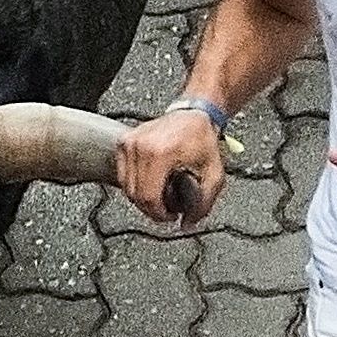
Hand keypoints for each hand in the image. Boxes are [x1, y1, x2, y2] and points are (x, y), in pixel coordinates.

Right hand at [115, 108, 226, 227]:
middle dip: (151, 209)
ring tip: (159, 196)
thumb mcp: (214, 173)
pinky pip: (122, 174)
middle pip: (135, 194)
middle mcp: (141, 146)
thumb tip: (188, 223)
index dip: (160, 214)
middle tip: (166, 209)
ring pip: (127, 186)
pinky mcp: (124, 142)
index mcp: (161, 153)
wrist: (193, 114)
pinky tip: (149, 183)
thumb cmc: (202, 138)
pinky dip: (133, 184)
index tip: (171, 215)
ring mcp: (130, 142)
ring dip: (142, 197)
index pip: (149, 196)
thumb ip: (204, 203)